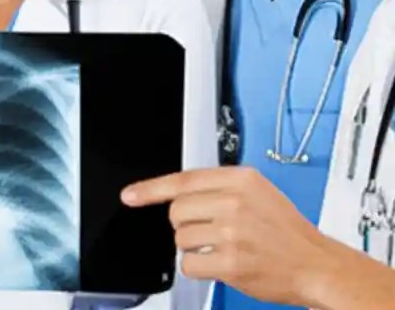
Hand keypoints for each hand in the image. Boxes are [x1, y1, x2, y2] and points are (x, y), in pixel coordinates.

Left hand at [121, 167, 331, 305]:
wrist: (318, 265)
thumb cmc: (286, 232)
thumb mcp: (257, 193)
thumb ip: (218, 188)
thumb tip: (172, 193)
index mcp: (240, 179)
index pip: (182, 180)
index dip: (151, 189)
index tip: (130, 195)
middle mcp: (234, 202)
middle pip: (176, 211)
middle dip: (187, 225)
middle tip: (215, 232)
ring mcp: (232, 232)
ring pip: (181, 239)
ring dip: (196, 247)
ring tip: (225, 248)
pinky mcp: (230, 262)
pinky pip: (189, 264)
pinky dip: (200, 268)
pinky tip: (222, 264)